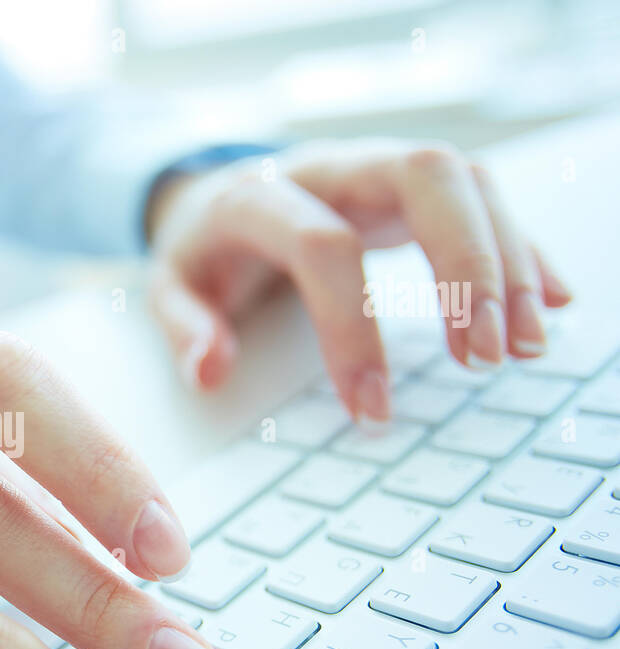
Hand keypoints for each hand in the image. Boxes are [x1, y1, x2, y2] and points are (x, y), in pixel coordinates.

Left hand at [145, 138, 572, 421]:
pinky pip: (482, 200)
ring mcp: (378, 169)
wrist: (211, 196)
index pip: (322, 246)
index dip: (351, 327)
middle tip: (484, 356)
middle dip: (466, 265)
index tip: (371, 407)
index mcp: (261, 195)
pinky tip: (551, 299)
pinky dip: (522, 248)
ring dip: (507, 262)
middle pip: (424, 179)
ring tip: (523, 347)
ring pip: (467, 183)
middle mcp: (331, 168)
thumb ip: (184, 328)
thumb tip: (209, 372)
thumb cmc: (200, 249)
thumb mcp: (170, 288)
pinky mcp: (411, 188)